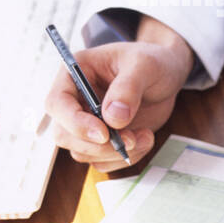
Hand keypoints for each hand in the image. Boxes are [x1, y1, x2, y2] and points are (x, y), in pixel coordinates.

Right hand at [45, 37, 192, 169]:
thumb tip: (113, 118)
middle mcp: (75, 100)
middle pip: (64, 135)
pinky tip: (144, 139)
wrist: (167, 74)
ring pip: (83, 152)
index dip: (74, 122)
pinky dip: (125, 158)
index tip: (103, 133)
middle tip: (131, 139)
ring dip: (115, 153)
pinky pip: (102, 161)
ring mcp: (87, 122)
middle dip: (98, 145)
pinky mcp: (102, 140)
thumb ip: (128, 87)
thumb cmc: (152, 61)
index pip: (57, 103)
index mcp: (75, 74)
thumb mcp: (145, 65)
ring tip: (145, 136)